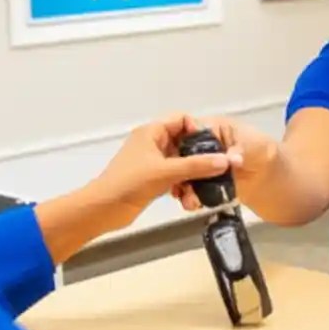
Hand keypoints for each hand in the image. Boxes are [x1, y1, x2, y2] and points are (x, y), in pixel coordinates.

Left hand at [87, 113, 242, 228]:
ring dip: (192, 178)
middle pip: (185, 143)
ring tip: (200, 193)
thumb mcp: (166, 172)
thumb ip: (197, 166)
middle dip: (199, 159)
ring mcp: (153, 162)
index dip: (198, 130)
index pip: (182, 120)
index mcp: (152, 132)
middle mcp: (153, 143)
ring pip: (182, 163)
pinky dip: (183, 187)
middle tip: (215, 170)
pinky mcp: (153, 179)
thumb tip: (225, 161)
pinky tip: (188, 200)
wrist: (103, 209)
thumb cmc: (129, 183)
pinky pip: (176, 177)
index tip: (212, 147)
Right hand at [177, 117, 275, 211]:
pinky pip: (191, 189)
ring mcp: (203, 166)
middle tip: (182, 183)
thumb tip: (232, 157)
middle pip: (182, 153)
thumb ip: (243, 149)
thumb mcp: (259, 148)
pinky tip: (193, 203)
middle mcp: (205, 146)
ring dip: (183, 185)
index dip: (182, 144)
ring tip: (189, 199)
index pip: (189, 131)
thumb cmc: (270, 157)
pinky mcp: (205, 183)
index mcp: (215, 128)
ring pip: (184, 172)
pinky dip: (190, 196)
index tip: (181, 161)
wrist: (278, 184)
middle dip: (180, 168)